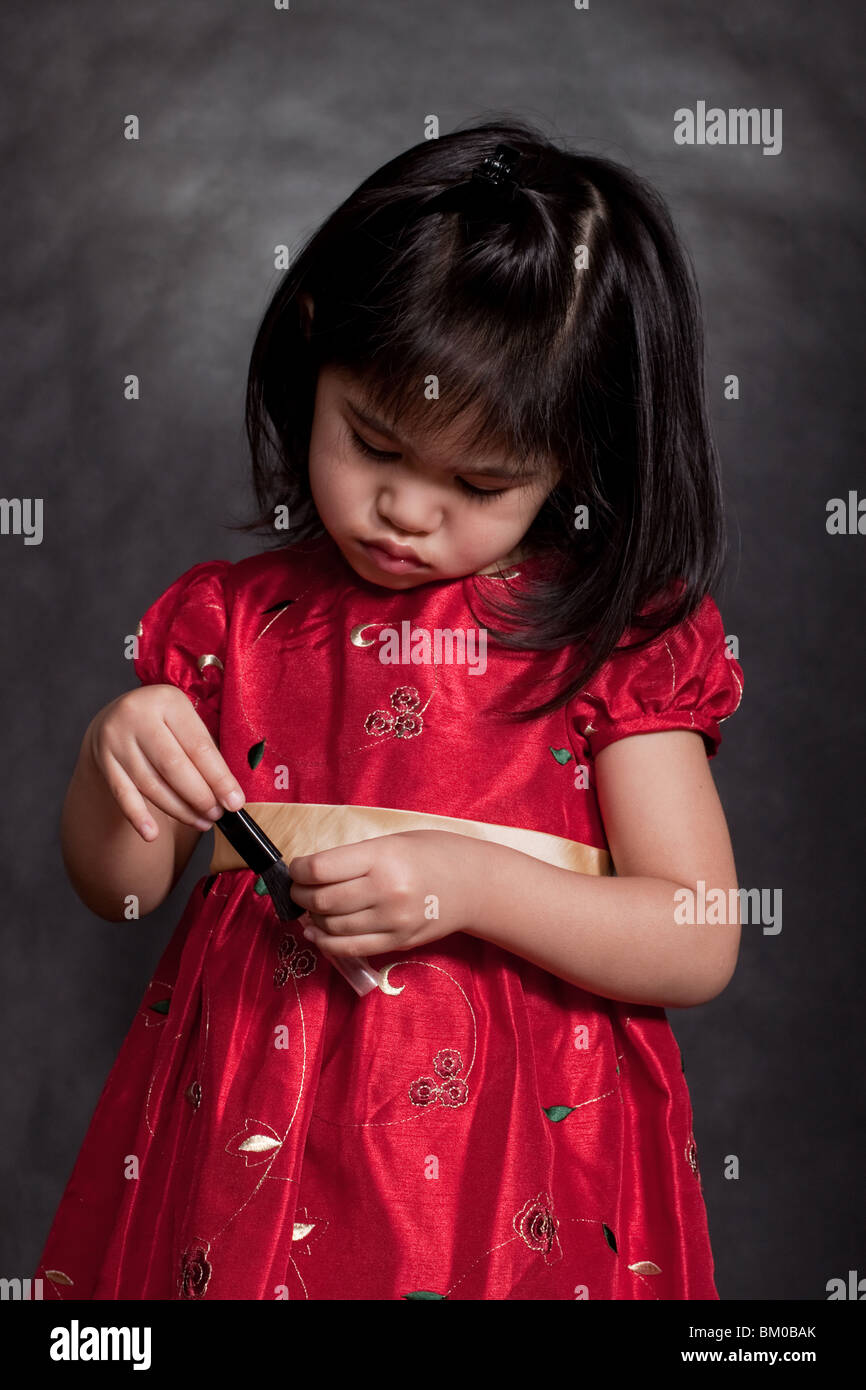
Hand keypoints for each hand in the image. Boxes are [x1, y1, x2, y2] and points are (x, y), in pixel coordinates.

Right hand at [84, 685, 245, 839]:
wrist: (115, 717)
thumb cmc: (164, 723)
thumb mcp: (185, 721)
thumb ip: (205, 751)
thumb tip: (229, 793)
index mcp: (168, 700)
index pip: (198, 746)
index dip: (219, 778)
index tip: (235, 802)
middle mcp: (137, 715)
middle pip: (173, 766)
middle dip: (199, 796)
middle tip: (216, 815)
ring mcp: (116, 739)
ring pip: (151, 784)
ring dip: (178, 810)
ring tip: (201, 822)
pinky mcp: (104, 761)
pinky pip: (122, 794)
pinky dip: (138, 816)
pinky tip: (152, 834)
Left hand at [287, 829, 482, 956]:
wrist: (474, 885)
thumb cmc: (432, 854)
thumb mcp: (392, 842)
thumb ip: (355, 858)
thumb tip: (311, 876)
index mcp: (382, 858)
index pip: (320, 870)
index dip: (298, 871)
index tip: (296, 869)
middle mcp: (385, 891)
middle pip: (322, 901)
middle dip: (300, 896)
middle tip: (299, 890)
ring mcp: (392, 921)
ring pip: (331, 928)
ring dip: (312, 919)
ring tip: (311, 909)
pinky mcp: (397, 942)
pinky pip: (350, 949)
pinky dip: (326, 943)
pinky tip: (318, 933)